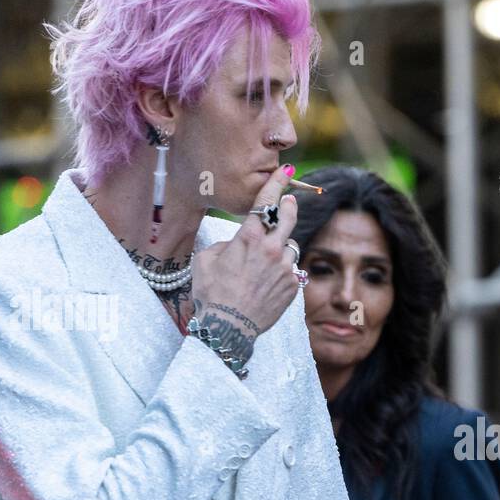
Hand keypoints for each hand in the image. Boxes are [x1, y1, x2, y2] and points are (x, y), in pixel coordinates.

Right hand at [189, 169, 302, 367]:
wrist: (228, 328)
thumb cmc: (212, 293)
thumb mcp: (206, 260)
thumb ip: (226, 245)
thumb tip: (237, 244)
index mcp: (249, 238)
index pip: (266, 202)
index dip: (277, 183)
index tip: (287, 172)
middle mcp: (272, 249)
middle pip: (289, 217)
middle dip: (289, 206)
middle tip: (289, 202)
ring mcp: (285, 269)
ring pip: (290, 248)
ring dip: (281, 250)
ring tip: (265, 264)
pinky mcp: (293, 287)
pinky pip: (292, 271)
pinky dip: (282, 273)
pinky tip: (268, 284)